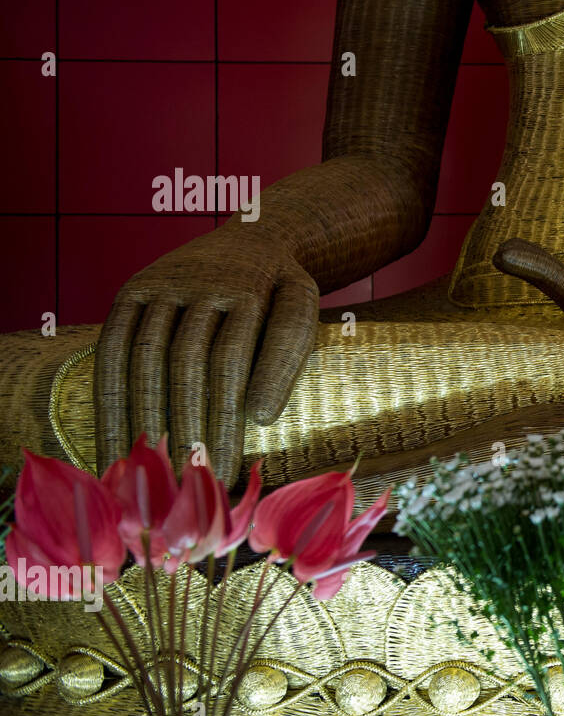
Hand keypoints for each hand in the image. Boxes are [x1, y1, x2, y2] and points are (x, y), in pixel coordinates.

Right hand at [94, 224, 318, 485]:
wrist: (256, 237)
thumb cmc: (283, 294)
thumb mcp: (303, 310)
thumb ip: (289, 354)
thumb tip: (260, 416)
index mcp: (248, 288)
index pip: (234, 358)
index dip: (227, 416)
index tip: (231, 466)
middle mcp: (200, 282)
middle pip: (188, 361)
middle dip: (189, 424)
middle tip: (192, 478)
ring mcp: (161, 285)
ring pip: (145, 357)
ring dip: (145, 419)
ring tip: (151, 475)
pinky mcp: (131, 291)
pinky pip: (111, 350)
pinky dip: (109, 402)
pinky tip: (114, 447)